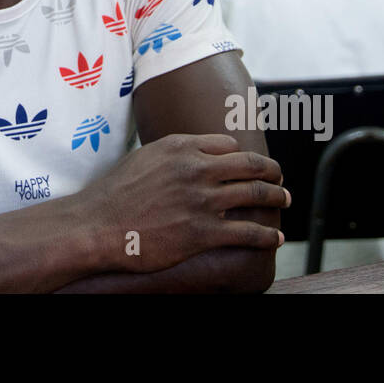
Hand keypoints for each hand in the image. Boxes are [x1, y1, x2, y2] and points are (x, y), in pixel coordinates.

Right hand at [80, 133, 286, 273]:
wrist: (97, 225)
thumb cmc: (115, 194)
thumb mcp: (144, 158)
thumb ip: (172, 154)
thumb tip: (190, 154)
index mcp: (181, 146)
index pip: (228, 145)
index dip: (243, 156)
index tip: (251, 164)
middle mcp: (196, 169)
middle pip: (250, 165)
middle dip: (272, 172)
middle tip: (281, 178)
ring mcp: (202, 200)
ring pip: (255, 193)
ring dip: (277, 197)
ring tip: (285, 200)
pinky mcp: (204, 232)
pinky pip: (248, 232)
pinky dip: (268, 235)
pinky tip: (276, 237)